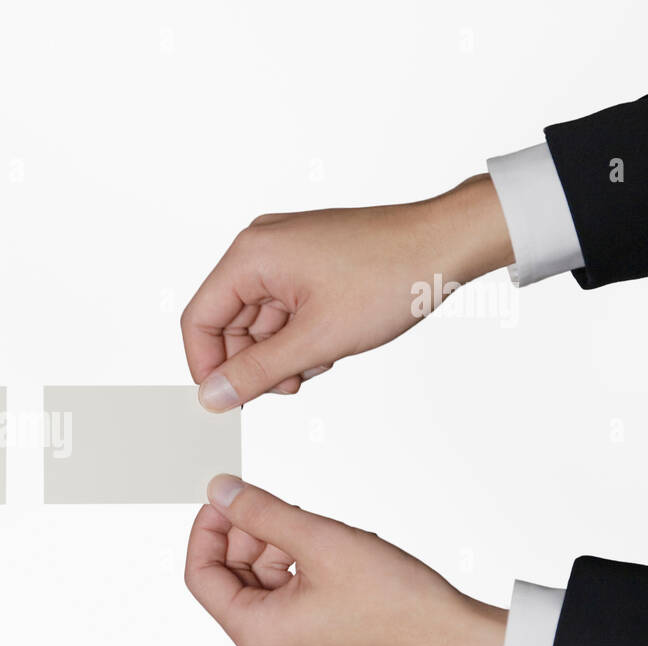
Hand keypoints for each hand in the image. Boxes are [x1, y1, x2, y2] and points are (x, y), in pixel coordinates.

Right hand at [181, 174, 514, 410]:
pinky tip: (329, 346)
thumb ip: (256, 372)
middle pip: (226, 322)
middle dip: (253, 362)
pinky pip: (281, 308)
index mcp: (251, 256)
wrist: (449, 243)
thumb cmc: (391, 277)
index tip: (228, 400)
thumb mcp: (316, 340)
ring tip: (319, 362)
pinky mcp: (306, 260)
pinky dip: (298, 335)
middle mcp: (260, 247)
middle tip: (288, 386)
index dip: (207, 367)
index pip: (198, 320)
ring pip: (257, 320)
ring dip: (279, 353)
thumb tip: (212, 396)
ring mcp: (284, 251)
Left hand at [184, 475, 504, 645]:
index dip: (207, 530)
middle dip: (244, 536)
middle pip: (229, 580)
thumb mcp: (319, 540)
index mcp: (256, 634)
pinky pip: (285, 599)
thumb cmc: (396, 603)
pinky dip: (294, 568)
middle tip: (268, 500)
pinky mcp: (313, 645)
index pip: (200, 576)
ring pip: (260, 586)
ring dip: (273, 548)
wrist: (453, 640)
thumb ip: (262, 512)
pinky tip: (323, 546)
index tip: (222, 497)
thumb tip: (221, 491)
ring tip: (308, 524)